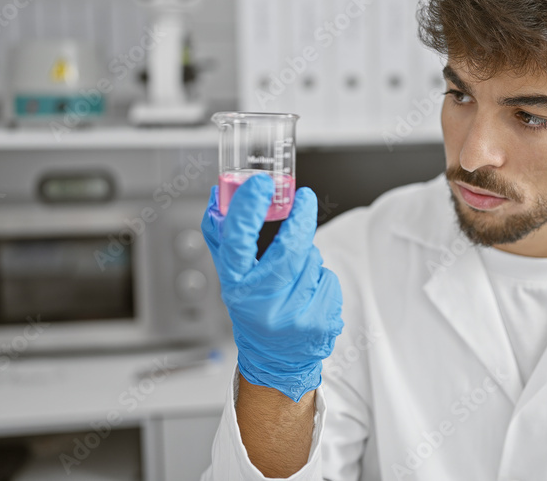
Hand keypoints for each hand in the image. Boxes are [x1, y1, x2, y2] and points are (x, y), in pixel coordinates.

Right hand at [201, 173, 343, 401]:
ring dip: (308, 256)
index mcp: (236, 285)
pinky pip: (327, 279)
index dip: (248, 210)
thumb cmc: (252, 310)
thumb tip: (219, 197)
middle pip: (289, 248)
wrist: (276, 360)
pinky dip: (322, 278)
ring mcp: (293, 315)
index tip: (262, 185)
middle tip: (304, 199)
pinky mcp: (319, 322)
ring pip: (312, 260)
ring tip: (295, 275)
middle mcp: (262, 303)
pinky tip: (309, 294)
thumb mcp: (231, 277)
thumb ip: (223, 238)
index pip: (237, 242)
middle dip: (300, 219)